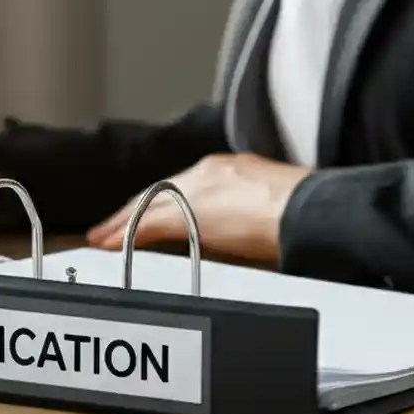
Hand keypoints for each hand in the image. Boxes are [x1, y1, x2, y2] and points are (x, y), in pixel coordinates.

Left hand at [85, 153, 311, 264]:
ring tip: (102, 239)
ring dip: (122, 224)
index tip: (141, 214)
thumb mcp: (269, 205)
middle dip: (130, 211)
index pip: (178, 186)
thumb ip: (245, 214)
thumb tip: (243, 234)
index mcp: (226, 169)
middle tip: (108, 227)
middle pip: (155, 192)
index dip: (155, 202)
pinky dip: (128, 234)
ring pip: (146, 206)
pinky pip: (148, 224)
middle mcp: (206, 172)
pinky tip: (113, 245)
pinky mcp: (190, 210)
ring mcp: (196, 188)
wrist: (311, 210)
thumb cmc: (304, 212)